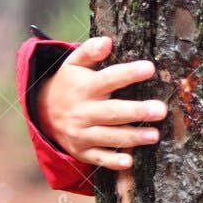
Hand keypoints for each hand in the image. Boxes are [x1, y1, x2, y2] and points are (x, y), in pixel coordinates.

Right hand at [36, 35, 167, 171]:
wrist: (42, 113)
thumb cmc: (69, 84)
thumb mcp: (73, 64)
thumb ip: (89, 51)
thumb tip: (108, 41)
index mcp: (84, 88)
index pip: (108, 79)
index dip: (128, 74)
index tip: (150, 68)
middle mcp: (83, 112)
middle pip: (112, 112)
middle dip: (136, 111)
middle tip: (160, 109)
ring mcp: (82, 133)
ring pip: (109, 137)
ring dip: (132, 137)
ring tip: (155, 135)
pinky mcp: (83, 151)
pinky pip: (98, 158)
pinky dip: (113, 161)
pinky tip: (129, 161)